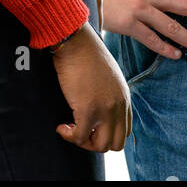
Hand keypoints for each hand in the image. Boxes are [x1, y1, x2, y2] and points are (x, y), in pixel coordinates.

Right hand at [51, 24, 131, 151]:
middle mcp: (119, 106)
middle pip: (116, 143)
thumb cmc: (85, 52)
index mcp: (124, 97)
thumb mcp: (108, 74)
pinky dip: (69, 136)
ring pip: (101, 145)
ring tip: (69, 129)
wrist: (75, 41)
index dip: (106, 134)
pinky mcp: (88, 110)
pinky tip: (60, 127)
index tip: (90, 127)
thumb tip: (97, 103)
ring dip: (83, 142)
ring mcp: (105, 109)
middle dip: (96, 143)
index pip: (125, 131)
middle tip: (79, 131)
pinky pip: (79, 136)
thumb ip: (109, 92)